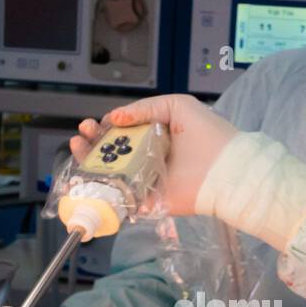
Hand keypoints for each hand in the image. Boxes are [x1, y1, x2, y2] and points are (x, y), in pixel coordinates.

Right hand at [70, 94, 237, 215]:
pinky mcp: (149, 201)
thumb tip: (116, 117)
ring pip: (112, 173)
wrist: (226, 169)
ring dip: (91, 161)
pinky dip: (102, 190)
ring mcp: (147, 180)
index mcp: (156, 136)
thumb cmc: (209, 135)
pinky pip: (122, 198)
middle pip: (112, 152)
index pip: (123, 131)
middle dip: (93, 141)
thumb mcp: (177, 105)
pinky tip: (85, 177)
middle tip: (83, 133)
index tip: (94, 123)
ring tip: (79, 147)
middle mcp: (149, 158)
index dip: (105, 126)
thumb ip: (145, 108)